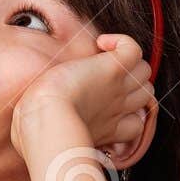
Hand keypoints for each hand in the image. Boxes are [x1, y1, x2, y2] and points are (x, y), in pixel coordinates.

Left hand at [10, 34, 153, 159]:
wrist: (45, 120)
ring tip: (100, 63)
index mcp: (106, 127)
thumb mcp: (49, 138)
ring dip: (127, 63)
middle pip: (144, 93)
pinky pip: (133, 48)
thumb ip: (55, 135)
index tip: (103, 108)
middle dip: (129, 85)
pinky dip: (122, 41)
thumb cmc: (39, 134)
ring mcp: (118, 88)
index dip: (128, 114)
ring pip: (143, 70)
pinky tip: (102, 44)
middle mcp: (117, 108)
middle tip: (99, 81)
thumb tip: (35, 137)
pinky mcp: (112, 68)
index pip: (136, 123)